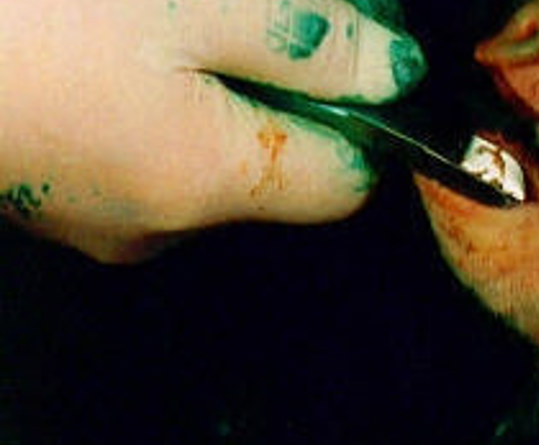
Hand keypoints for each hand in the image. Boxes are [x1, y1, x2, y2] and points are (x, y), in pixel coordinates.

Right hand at [0, 0, 424, 261]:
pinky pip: (129, 136)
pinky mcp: (38, 179)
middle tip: (251, 2)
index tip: (358, 42)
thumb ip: (309, 42)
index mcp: (207, 183)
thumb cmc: (28, 10)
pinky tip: (107, 31)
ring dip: (206, 71)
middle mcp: (153, 221)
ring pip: (197, 145)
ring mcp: (85, 208)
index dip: (370, 113)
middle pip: (270, 161)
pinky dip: (143, 84)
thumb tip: (395, 74)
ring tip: (168, 8)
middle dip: (281, 77)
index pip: (347, 182)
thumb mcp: (194, 2)